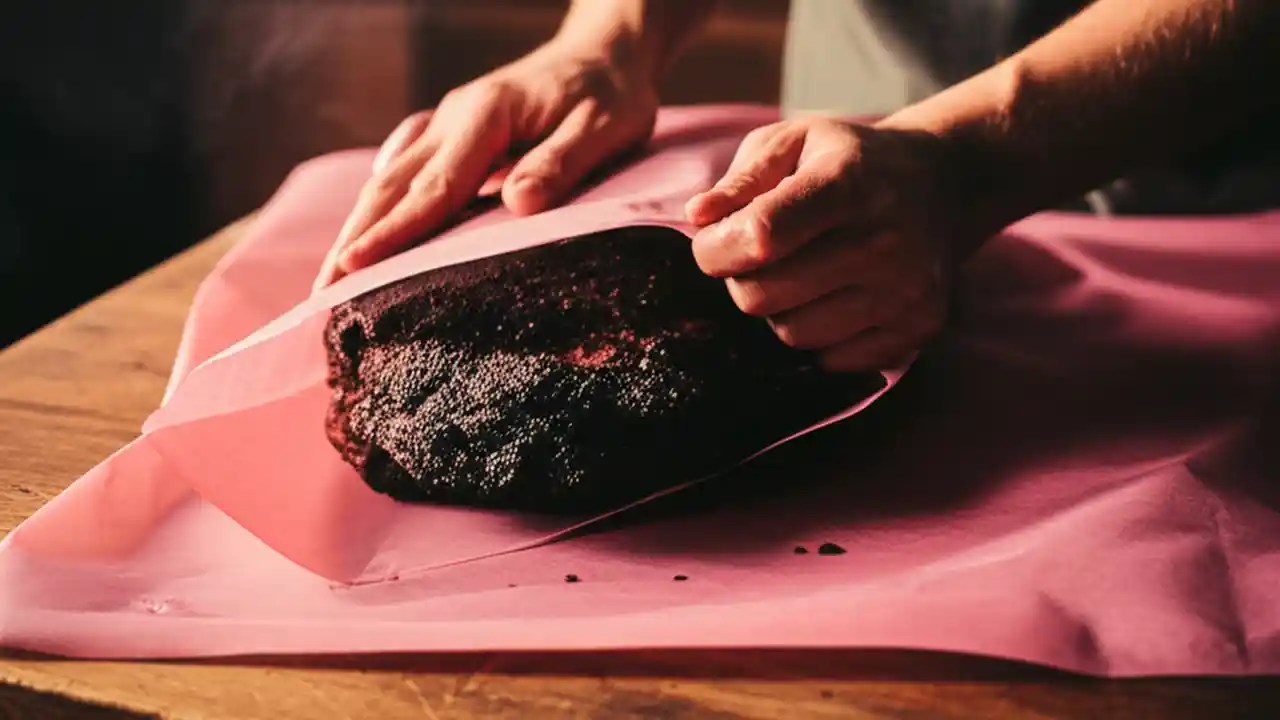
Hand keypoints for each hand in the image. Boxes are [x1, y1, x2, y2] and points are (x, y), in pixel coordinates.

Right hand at [314, 40, 659, 289]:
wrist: (604, 52)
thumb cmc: (610, 94)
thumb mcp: (605, 127)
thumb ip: (562, 163)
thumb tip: (520, 204)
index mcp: (486, 117)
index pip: (432, 188)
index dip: (391, 233)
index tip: (350, 268)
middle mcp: (453, 118)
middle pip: (392, 186)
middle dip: (353, 240)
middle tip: (318, 295)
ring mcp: (447, 122)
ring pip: (390, 178)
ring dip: (358, 226)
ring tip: (330, 276)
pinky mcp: (451, 130)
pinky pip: (406, 166)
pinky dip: (383, 201)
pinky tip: (368, 226)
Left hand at [685, 117, 979, 372]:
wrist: (942, 183)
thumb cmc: (849, 162)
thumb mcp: (793, 142)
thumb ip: (740, 179)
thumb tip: (698, 217)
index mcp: (848, 183)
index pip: (761, 236)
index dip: (716, 250)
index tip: (712, 244)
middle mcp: (884, 240)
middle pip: (764, 296)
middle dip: (741, 281)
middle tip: (756, 259)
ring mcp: (906, 290)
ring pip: (793, 335)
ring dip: (780, 311)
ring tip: (800, 274)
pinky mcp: (918, 327)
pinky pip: (832, 359)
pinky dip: (819, 335)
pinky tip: (833, 297)